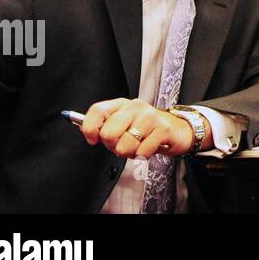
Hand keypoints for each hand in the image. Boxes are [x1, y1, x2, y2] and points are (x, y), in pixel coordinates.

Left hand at [80, 98, 195, 158]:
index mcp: (122, 104)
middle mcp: (135, 107)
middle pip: (108, 133)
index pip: (97, 111)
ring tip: (137, 146)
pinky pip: (141, 152)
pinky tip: (148, 147)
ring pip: (124, 145)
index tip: (93, 139)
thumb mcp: (123, 124)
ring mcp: (150, 116)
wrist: (176, 130)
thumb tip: (82, 127)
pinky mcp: (163, 128)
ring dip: (129, 153)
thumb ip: (104, 125)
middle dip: (113, 146)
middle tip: (122, 145)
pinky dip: (142, 155)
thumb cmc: (146, 129)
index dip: (90, 128)